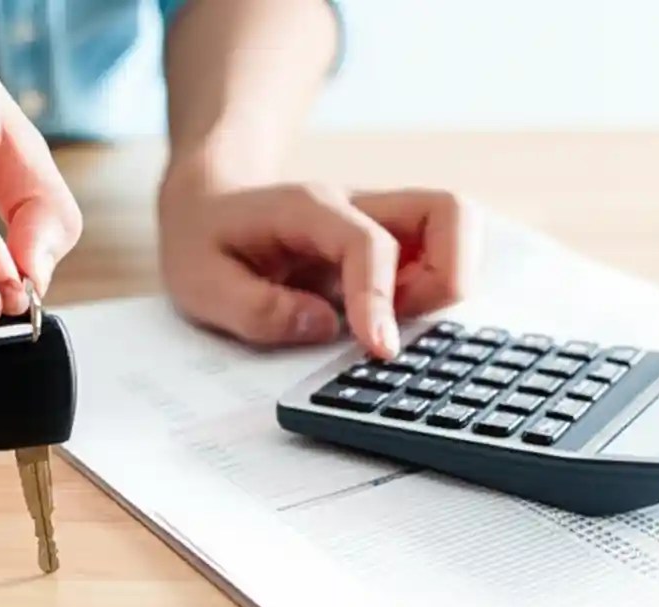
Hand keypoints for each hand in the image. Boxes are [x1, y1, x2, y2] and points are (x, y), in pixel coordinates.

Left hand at [157, 173, 480, 358]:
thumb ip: (256, 310)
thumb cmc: (206, 241)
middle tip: (401, 321)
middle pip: (450, 211)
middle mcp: (358, 205)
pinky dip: (432, 291)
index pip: (370, 244)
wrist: (208, 204)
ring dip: (443, 284)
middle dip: (446, 277)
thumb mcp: (200, 283)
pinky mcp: (392, 242)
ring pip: (458, 230)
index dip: (381, 299)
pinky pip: (441, 256)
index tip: (379, 351)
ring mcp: (380, 220)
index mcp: (310, 208)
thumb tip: (324, 327)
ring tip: (392, 318)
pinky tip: (388, 315)